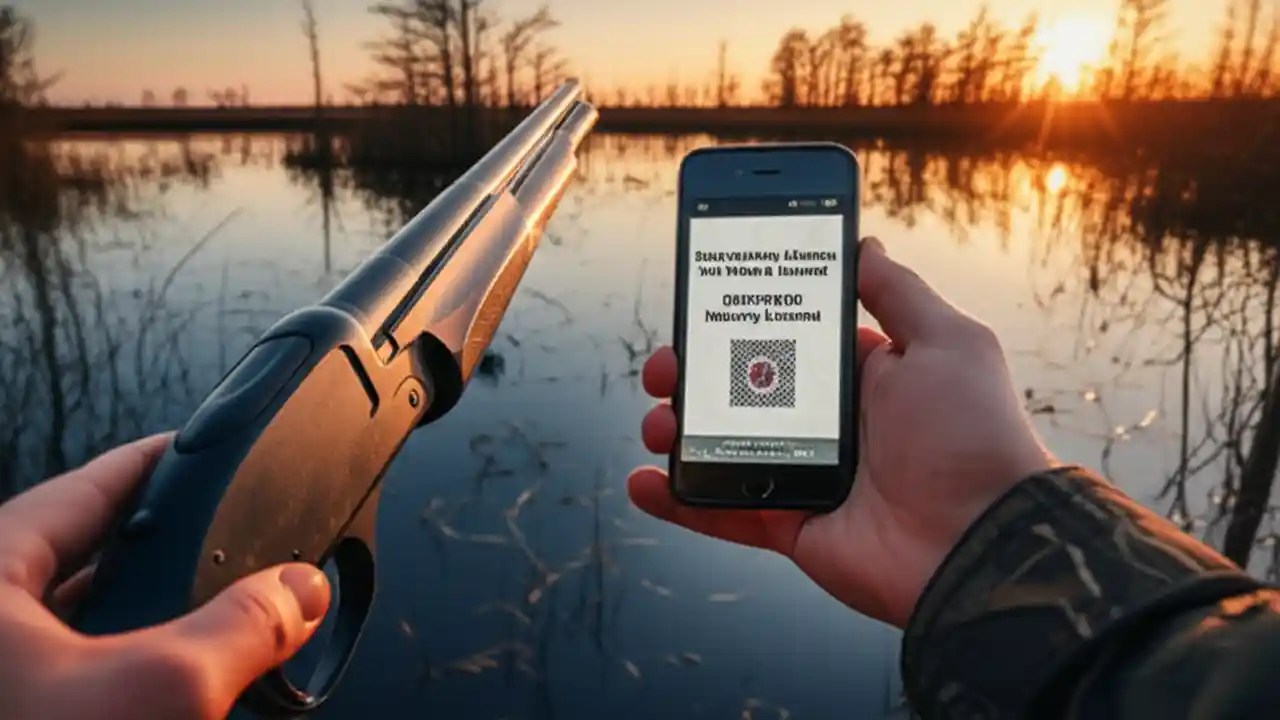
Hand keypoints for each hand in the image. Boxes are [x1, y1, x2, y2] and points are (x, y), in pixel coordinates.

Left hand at [0, 435, 330, 719]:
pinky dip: (128, 677)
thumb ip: (243, 628)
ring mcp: (7, 673)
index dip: (152, 461)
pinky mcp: (23, 711)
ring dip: (150, 623)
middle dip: (163, 552)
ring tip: (213, 625)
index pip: (84, 487)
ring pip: (84, 625)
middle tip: (225, 543)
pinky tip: (174, 690)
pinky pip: (79, 680)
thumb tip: (301, 592)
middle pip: (86, 557)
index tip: (198, 446)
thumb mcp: (158, 687)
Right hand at [628, 237, 1054, 626]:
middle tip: (666, 366)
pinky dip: (678, 500)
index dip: (740, 323)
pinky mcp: (790, 525)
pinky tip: (644, 481)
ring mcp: (805, 474)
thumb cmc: (971, 436)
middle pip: (740, 390)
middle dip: (693, 373)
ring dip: (677, 430)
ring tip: (659, 423)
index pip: (785, 340)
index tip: (702, 306)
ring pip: (721, 446)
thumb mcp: (945, 342)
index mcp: (864, 377)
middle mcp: (830, 424)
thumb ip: (897, 292)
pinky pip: (722, 511)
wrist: (980, 543)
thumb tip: (864, 245)